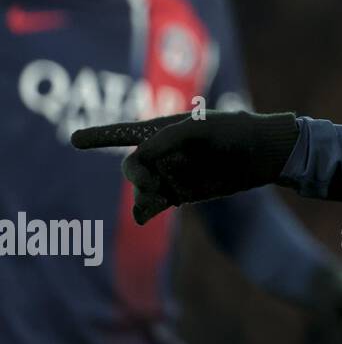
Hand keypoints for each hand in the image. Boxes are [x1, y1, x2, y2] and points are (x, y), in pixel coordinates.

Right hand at [71, 111, 300, 224]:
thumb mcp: (200, 129)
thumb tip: (141, 158)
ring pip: (141, 189)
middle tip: (152, 179)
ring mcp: (170, 174)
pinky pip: (153, 204)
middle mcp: (162, 153)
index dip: (99, 136)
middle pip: (132, 167)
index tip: (75, 139)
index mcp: (163, 129)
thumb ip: (165, 139)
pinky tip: (145, 214)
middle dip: (137, 175)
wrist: (263, 154)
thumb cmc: (233, 131)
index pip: (123, 132)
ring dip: (145, 193)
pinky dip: (145, 210)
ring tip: (166, 192)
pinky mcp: (182, 194)